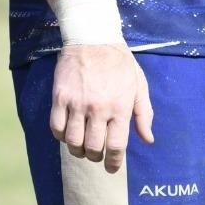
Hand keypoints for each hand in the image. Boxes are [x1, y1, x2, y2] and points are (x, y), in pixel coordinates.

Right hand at [50, 43, 154, 173]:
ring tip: (81, 146)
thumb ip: (144, 114)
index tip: (111, 168)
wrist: (93, 37)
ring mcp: (77, 103)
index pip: (116, 147)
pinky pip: (56, 127)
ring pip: (73, 142)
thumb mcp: (138, 85)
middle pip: (93, 148)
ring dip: (77, 150)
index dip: (113, 163)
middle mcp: (99, 108)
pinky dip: (60, 136)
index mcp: (120, 107)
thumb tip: (148, 140)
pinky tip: (66, 133)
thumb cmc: (119, 63)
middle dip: (95, 157)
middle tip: (95, 154)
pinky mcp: (60, 97)